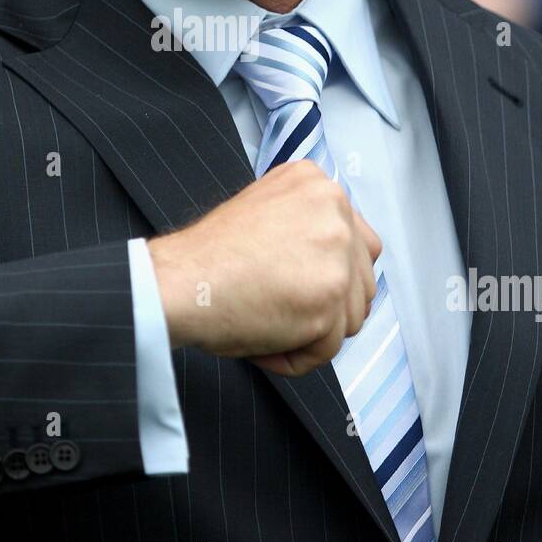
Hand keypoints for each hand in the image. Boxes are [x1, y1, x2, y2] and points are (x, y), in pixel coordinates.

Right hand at [148, 160, 381, 376]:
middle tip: (279, 308)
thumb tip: (337, 261)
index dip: (329, 275)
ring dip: (312, 333)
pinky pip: (328, 348)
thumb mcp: (265, 211)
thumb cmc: (207, 258)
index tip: (297, 286)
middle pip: (362, 281)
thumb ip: (306, 224)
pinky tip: (263, 340)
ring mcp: (336, 252)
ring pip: (351, 317)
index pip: (359, 243)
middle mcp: (334, 209)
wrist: (179, 282)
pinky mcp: (329, 298)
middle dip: (327, 307)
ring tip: (266, 322)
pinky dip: (296, 357)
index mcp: (317, 184)